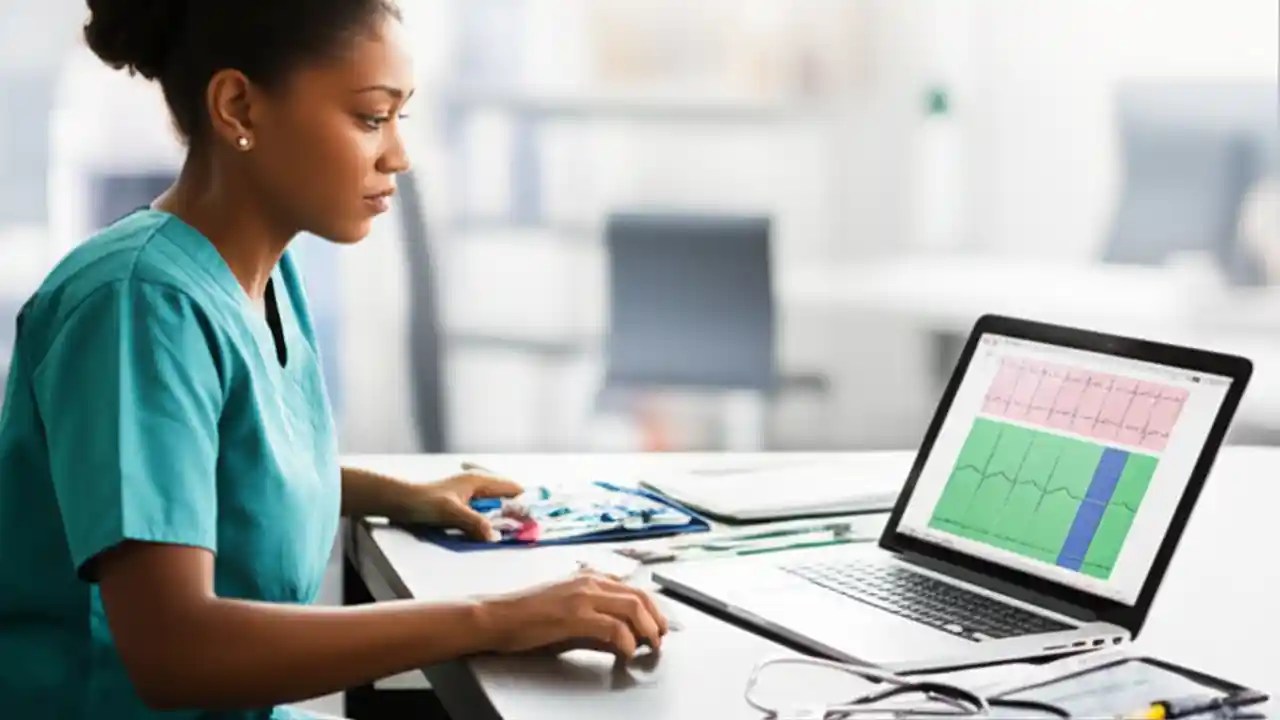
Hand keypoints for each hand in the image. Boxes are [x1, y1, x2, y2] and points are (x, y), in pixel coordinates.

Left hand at [397, 471, 522, 541]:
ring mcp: (469, 497)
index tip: (534, 519)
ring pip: (494, 509)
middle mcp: (477, 486)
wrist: (400, 503)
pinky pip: (482, 516)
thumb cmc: (424, 502)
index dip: (524, 502)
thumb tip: (493, 535)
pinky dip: (487, 525)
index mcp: (478, 481)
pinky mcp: (461, 507)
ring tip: (509, 535)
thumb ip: (473, 522)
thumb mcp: (451, 512)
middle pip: (505, 499)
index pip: (512, 488)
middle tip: (525, 531)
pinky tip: (487, 536)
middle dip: (515, 514)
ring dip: (500, 521)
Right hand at [479, 572, 668, 660]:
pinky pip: (613, 626)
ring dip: (648, 628)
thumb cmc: (527, 617)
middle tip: (660, 638)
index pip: (632, 588)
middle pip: (639, 595)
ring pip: (632, 606)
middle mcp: (589, 581)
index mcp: (588, 577)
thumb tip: (622, 637)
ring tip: (650, 645)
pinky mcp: (575, 614)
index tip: (657, 625)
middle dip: (656, 618)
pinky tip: (627, 652)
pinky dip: (627, 641)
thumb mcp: (568, 613)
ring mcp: (582, 595)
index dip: (651, 608)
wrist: (497, 617)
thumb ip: (596, 621)